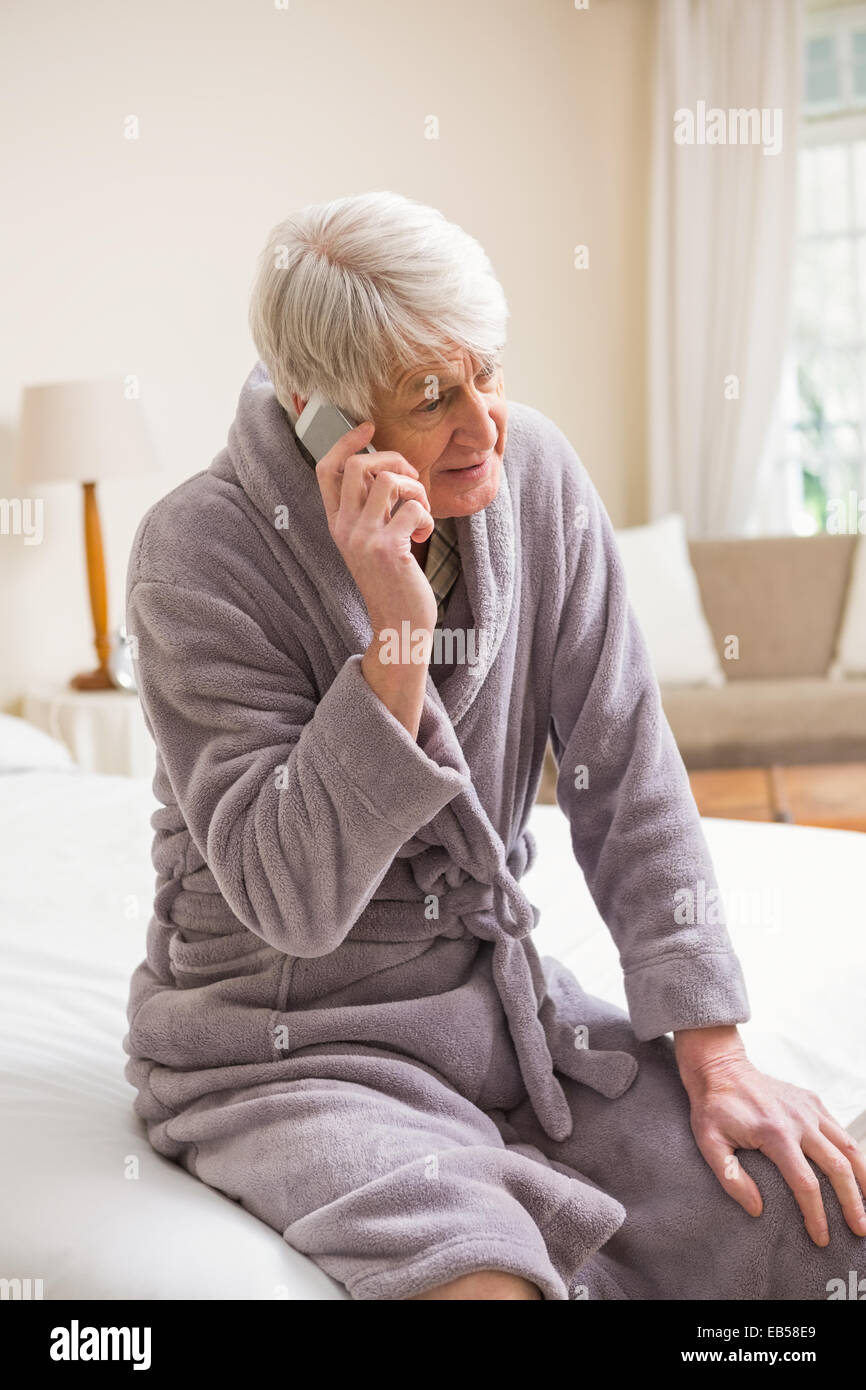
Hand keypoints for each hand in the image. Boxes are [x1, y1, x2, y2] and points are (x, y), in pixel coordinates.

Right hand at [315, 420, 436, 636]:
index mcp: (337, 523)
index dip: (345, 440)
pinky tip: (423, 536)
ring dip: (415, 489)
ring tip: (420, 513)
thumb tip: (387, 469)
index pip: (326, 469)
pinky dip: (426, 516)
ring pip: (389, 480)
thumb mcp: (372, 540)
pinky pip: (413, 507)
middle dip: (392, 459)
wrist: (398, 625)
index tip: (368, 426)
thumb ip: (372, 509)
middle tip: (411, 482)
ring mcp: (363, 539)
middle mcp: (344, 528)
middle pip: (357, 464)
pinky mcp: (388, 549)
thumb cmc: (392, 580)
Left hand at [675, 1027, 865, 1245]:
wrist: (720, 1067)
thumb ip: (731, 1178)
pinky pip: (840, 1131)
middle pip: (838, 1168)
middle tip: (859, 1230)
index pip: (805, 1183)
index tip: (821, 1237)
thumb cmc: (713, 1108)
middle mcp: (799, 1120)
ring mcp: (809, 1108)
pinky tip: (857, 1174)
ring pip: (848, 1147)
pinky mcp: (813, 1101)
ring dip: (863, 1179)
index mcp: (775, 1133)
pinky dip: (854, 1155)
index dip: (816, 1215)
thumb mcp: (709, 1143)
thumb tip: (757, 1209)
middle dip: (852, 1203)